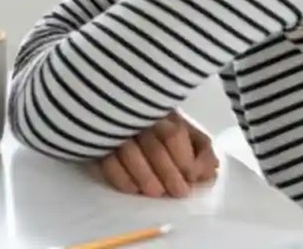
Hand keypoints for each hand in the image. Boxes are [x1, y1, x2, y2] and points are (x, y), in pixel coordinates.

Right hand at [97, 112, 218, 197]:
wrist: (114, 111)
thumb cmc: (159, 128)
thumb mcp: (187, 133)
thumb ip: (202, 150)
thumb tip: (206, 174)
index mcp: (162, 113)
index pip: (174, 135)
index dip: (185, 161)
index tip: (190, 177)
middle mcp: (137, 117)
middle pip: (153, 148)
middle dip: (169, 175)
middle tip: (178, 192)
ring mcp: (114, 128)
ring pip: (129, 154)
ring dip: (146, 179)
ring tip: (155, 192)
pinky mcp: (96, 141)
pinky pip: (107, 162)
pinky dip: (122, 179)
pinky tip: (133, 188)